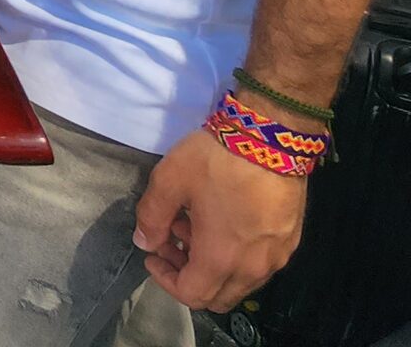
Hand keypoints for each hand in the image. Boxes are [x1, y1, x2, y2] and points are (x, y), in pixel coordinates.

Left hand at [134, 123, 308, 311]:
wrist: (272, 137)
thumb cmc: (217, 160)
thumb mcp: (170, 181)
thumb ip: (151, 216)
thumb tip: (144, 242)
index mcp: (222, 259)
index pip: (192, 295)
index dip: (165, 280)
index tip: (152, 255)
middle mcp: (254, 268)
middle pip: (218, 295)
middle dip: (188, 275)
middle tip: (169, 242)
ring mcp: (277, 255)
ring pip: (239, 281)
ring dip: (211, 264)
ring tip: (191, 224)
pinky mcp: (290, 239)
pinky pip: (258, 264)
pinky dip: (235, 255)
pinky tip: (222, 219)